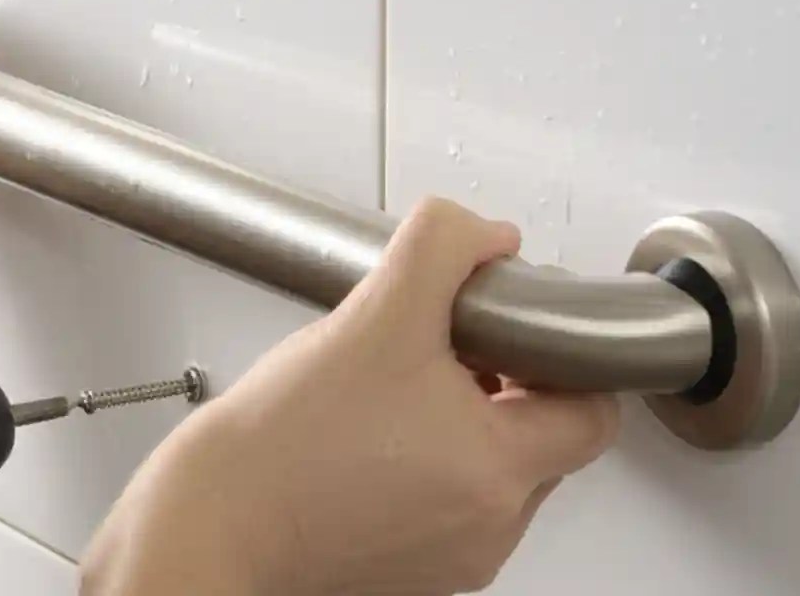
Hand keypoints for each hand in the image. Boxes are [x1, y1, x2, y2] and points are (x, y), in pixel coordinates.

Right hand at [82, 198, 620, 595]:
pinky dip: (425, 460)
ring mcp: (450, 558)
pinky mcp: (407, 570)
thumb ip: (443, 252)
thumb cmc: (277, 450)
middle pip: (542, 437)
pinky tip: (369, 430)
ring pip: (490, 469)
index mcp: (498, 471)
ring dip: (463, 419)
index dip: (562, 356)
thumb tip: (486, 237)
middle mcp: (488, 528)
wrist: (205, 531)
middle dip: (506, 381)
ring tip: (396, 386)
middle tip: (446, 346)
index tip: (515, 327)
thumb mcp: (373, 316)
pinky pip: (444, 501)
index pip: (594, 411)